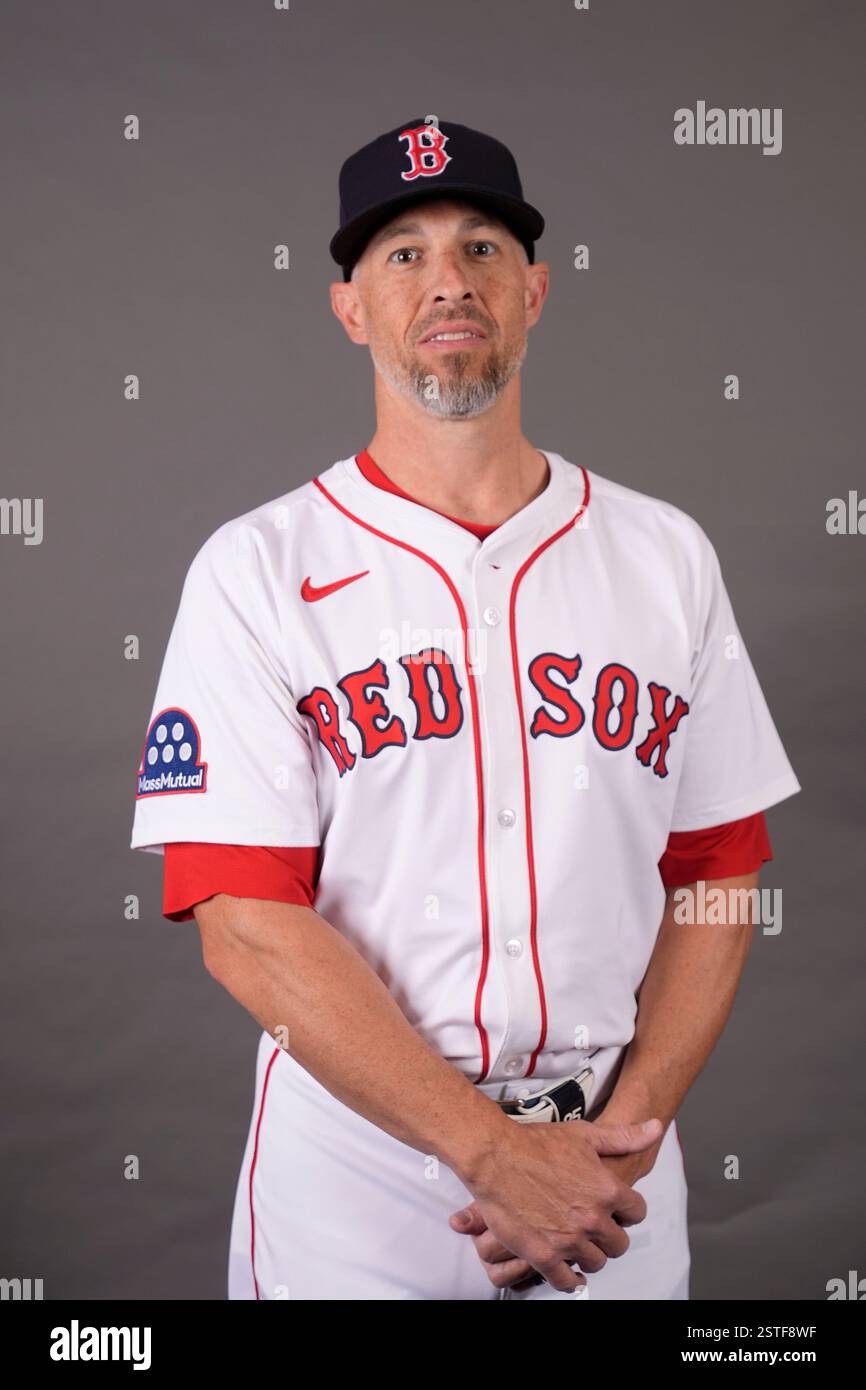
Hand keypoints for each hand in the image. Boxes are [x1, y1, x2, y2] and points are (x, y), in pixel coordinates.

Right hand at [448, 1115, 662, 1292]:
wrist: (494, 1156)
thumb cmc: (535, 1144)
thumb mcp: (584, 1135)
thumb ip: (624, 1136)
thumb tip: (654, 1128)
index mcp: (607, 1190)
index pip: (637, 1212)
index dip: (627, 1210)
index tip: (617, 1210)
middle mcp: (592, 1218)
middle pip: (619, 1244)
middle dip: (610, 1236)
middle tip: (597, 1230)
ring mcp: (569, 1240)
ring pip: (596, 1263)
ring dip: (590, 1255)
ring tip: (580, 1245)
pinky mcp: (544, 1255)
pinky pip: (566, 1281)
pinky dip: (569, 1280)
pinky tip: (568, 1273)